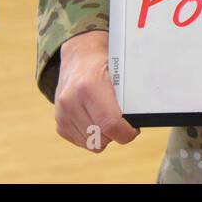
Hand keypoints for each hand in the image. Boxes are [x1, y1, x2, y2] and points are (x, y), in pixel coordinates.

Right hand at [53, 30, 138, 152]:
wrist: (80, 57)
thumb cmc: (106, 63)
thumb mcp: (121, 71)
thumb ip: (129, 95)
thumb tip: (142, 116)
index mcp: (89, 86)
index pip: (110, 124)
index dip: (126, 132)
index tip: (133, 129)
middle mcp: (71, 101)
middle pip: (101, 138)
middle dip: (116, 134)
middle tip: (122, 120)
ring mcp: (62, 114)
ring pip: (92, 144)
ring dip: (104, 135)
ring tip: (108, 116)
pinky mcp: (59, 123)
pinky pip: (82, 142)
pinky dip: (93, 135)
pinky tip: (96, 118)